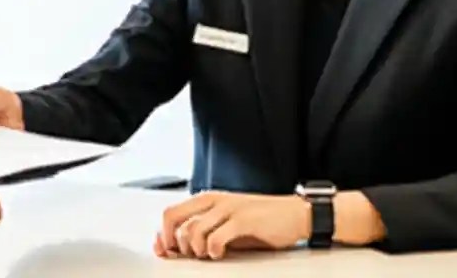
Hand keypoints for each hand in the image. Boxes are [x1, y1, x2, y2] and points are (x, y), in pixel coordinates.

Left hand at [155, 192, 310, 259]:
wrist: (294, 214)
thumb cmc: (261, 221)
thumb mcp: (227, 225)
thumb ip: (204, 232)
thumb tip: (177, 248)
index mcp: (208, 200)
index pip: (171, 213)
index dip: (162, 235)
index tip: (163, 250)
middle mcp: (215, 201)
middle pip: (173, 217)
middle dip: (173, 241)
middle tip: (186, 254)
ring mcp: (228, 209)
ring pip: (192, 230)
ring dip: (194, 248)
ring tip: (206, 254)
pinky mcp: (243, 220)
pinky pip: (216, 237)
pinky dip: (212, 249)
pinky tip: (219, 253)